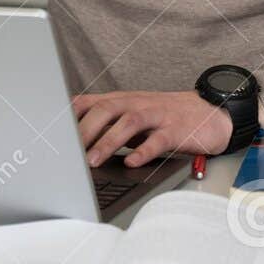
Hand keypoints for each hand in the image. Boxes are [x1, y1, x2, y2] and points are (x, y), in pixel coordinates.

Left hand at [72, 90, 232, 167]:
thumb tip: (75, 137)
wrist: (211, 113)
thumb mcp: (135, 114)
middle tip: (69, 152)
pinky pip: (158, 140)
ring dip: (108, 141)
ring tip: (92, 160)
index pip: (91, 101)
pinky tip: (131, 163)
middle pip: (106, 109)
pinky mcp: (176, 130)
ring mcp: (158, 115)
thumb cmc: (167, 117)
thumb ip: (109, 122)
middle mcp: (138, 104)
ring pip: (129, 122)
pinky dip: (143, 152)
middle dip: (85, 130)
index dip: (70, 114)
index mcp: (124, 101)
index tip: (52, 132)